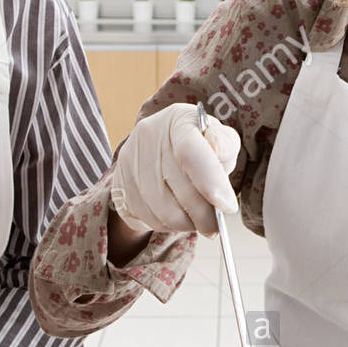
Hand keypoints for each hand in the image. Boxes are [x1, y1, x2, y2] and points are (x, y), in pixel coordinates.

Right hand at [110, 102, 239, 234]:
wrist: (160, 146)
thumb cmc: (199, 144)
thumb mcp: (219, 137)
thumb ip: (224, 147)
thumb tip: (220, 168)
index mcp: (177, 121)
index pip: (191, 154)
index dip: (211, 184)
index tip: (228, 206)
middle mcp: (148, 137)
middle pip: (180, 189)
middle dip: (205, 215)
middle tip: (216, 225)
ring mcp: (129, 162)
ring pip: (164, 212)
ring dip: (187, 223)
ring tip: (198, 218)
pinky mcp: (119, 186)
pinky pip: (148, 219)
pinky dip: (169, 225)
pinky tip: (178, 215)